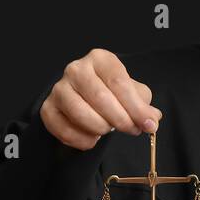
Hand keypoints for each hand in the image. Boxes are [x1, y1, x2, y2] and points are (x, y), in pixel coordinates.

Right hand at [39, 48, 162, 149]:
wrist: (88, 98)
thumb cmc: (113, 93)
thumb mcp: (133, 94)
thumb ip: (144, 106)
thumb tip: (152, 119)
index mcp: (100, 59)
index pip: (119, 82)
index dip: (135, 107)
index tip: (148, 124)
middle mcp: (76, 69)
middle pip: (100, 97)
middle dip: (120, 120)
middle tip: (132, 130)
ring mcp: (59, 88)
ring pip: (80, 113)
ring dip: (100, 128)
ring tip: (108, 130)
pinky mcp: (48, 108)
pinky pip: (64, 129)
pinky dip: (82, 140)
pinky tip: (93, 139)